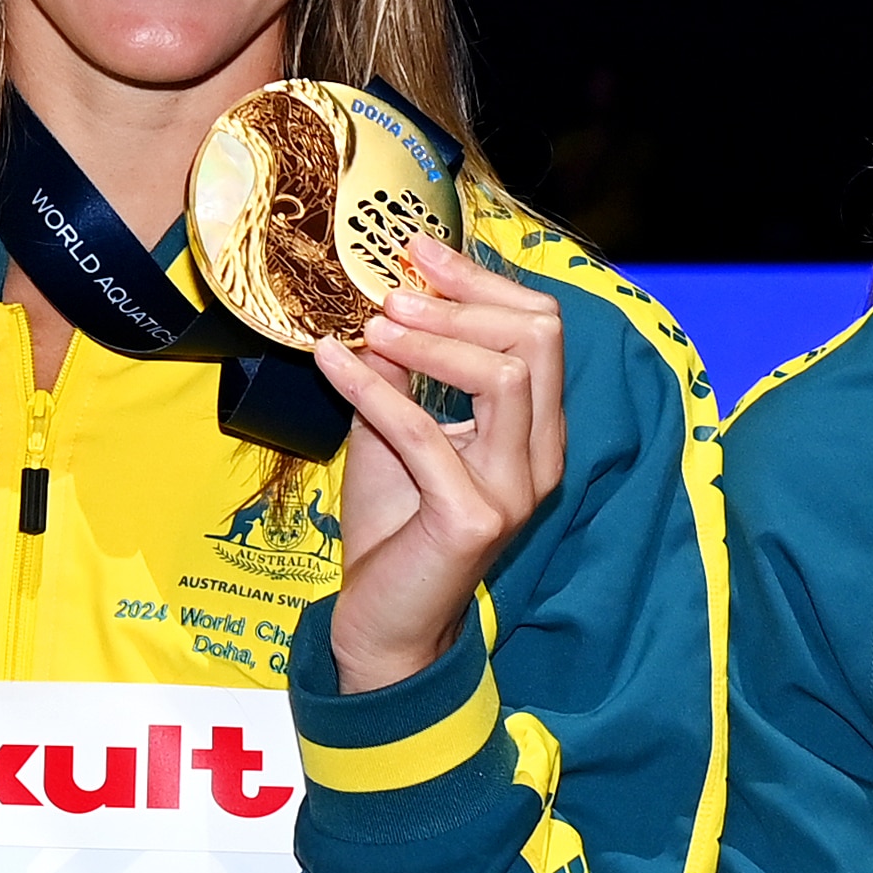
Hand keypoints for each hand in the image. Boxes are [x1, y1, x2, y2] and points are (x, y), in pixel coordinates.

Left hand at [313, 239, 566, 691]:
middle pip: (537, 340)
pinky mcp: (473, 518)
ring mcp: (515, 490)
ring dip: (431, 341)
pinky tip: (331, 362)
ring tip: (374, 324)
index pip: (540, 330)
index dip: (482, 281)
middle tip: (395, 289)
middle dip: (464, 300)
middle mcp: (541, 458)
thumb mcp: (396, 431)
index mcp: (537, 431)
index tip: (419, 250)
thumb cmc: (395, 529)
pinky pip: (424, 430)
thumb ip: (402, 374)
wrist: (382, 621)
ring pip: (503, 376)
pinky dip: (373, 386)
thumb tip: (386, 304)